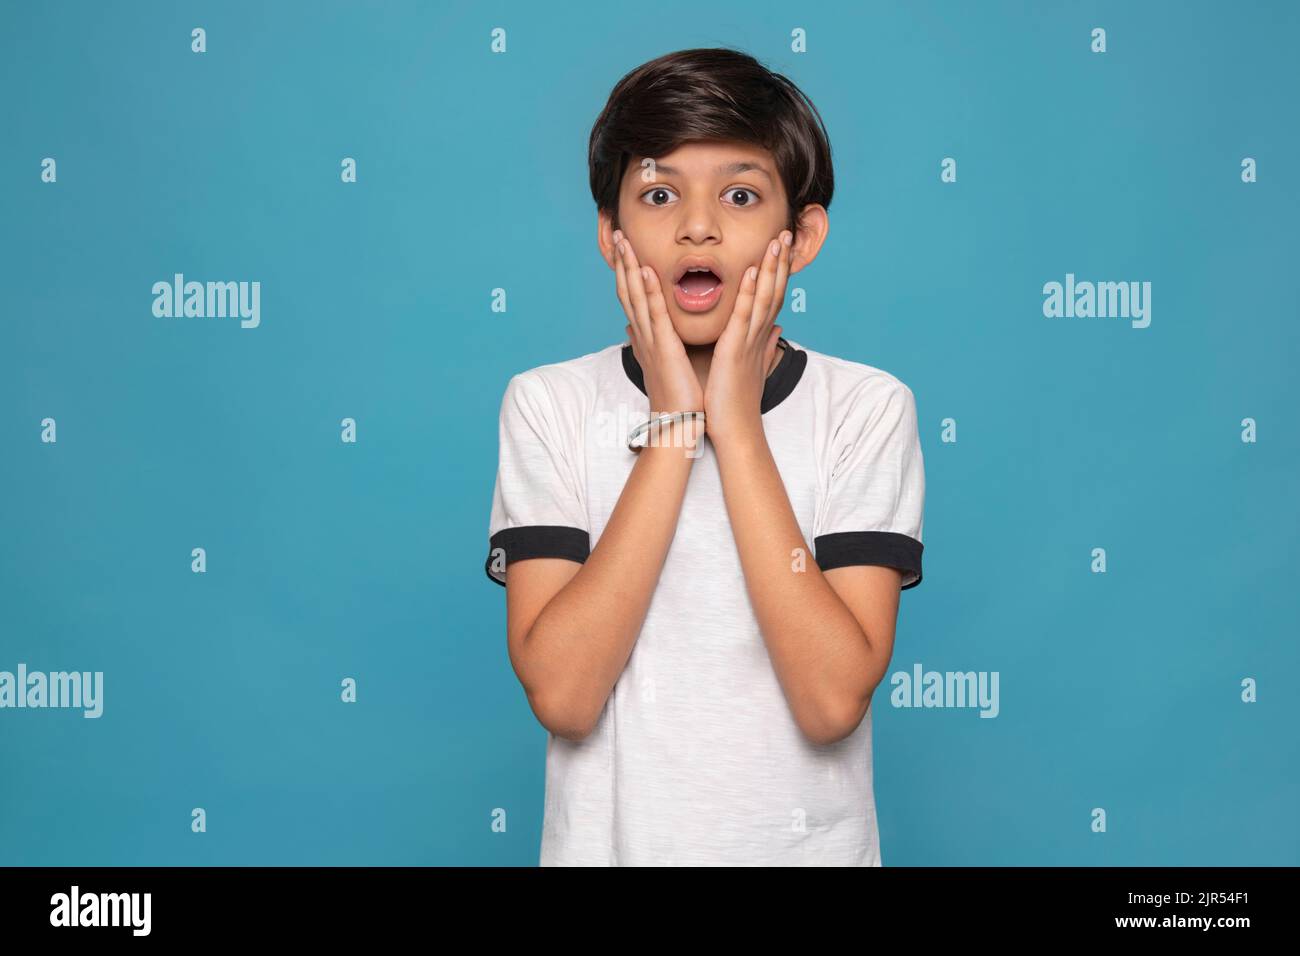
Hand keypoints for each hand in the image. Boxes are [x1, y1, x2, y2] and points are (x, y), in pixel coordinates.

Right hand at [611, 230, 704, 418]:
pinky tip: (645, 270)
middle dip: (621, 262)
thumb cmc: (677, 397)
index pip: (633, 297)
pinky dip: (649, 291)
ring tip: (623, 242)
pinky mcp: (663, 348)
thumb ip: (648, 343)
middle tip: (615, 234)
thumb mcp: (661, 362)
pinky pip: (655, 314)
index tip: (623, 248)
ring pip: (636, 297)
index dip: (626, 271)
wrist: (678, 423)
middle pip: (628, 290)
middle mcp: (644, 335)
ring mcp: (651, 340)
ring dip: (628, 268)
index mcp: (647, 336)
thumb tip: (632, 330)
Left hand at [704, 229, 791, 445]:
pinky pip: (745, 316)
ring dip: (772, 268)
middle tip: (786, 232)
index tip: (781, 246)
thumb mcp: (750, 366)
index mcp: (758, 337)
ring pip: (765, 298)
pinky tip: (753, 271)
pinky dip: (750, 293)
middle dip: (781, 261)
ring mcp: (750, 341)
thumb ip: (764, 345)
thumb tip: (778, 330)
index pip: (772, 297)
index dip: (778, 271)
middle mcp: (759, 335)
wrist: (734, 429)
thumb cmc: (736, 401)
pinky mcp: (736, 350)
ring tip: (777, 241)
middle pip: (775, 290)